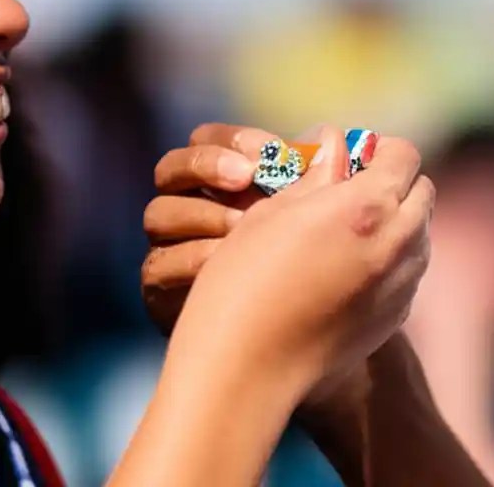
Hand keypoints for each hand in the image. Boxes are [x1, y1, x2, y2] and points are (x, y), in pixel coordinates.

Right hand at [115, 127, 434, 486]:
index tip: (353, 157)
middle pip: (423, 191)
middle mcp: (397, 241)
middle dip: (395, 184)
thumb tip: (335, 142)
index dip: (379, 150)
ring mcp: (403, 281)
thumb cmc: (245, 283)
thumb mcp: (271, 214)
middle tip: (353, 191)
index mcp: (366, 206)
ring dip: (398, 221)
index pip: (403, 155)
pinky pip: (411, 269)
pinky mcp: (398, 313)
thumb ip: (316, 176)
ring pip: (421, 232)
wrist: (249, 368)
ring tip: (350, 230)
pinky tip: (351, 267)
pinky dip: (393, 257)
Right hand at [142, 123, 351, 333]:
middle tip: (245, 179)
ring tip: (243, 229)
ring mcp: (170, 252)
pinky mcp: (161, 296)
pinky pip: (158, 269)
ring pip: (159, 213)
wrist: (296, 354)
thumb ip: (319, 181)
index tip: (268, 152)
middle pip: (171, 168)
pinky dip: (195, 265)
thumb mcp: (320, 224)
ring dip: (205, 216)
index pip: (209, 139)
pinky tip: (228, 269)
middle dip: (207, 165)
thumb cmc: (312, 279)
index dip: (234, 140)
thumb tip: (334, 139)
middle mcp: (189, 212)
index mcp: (224, 185)